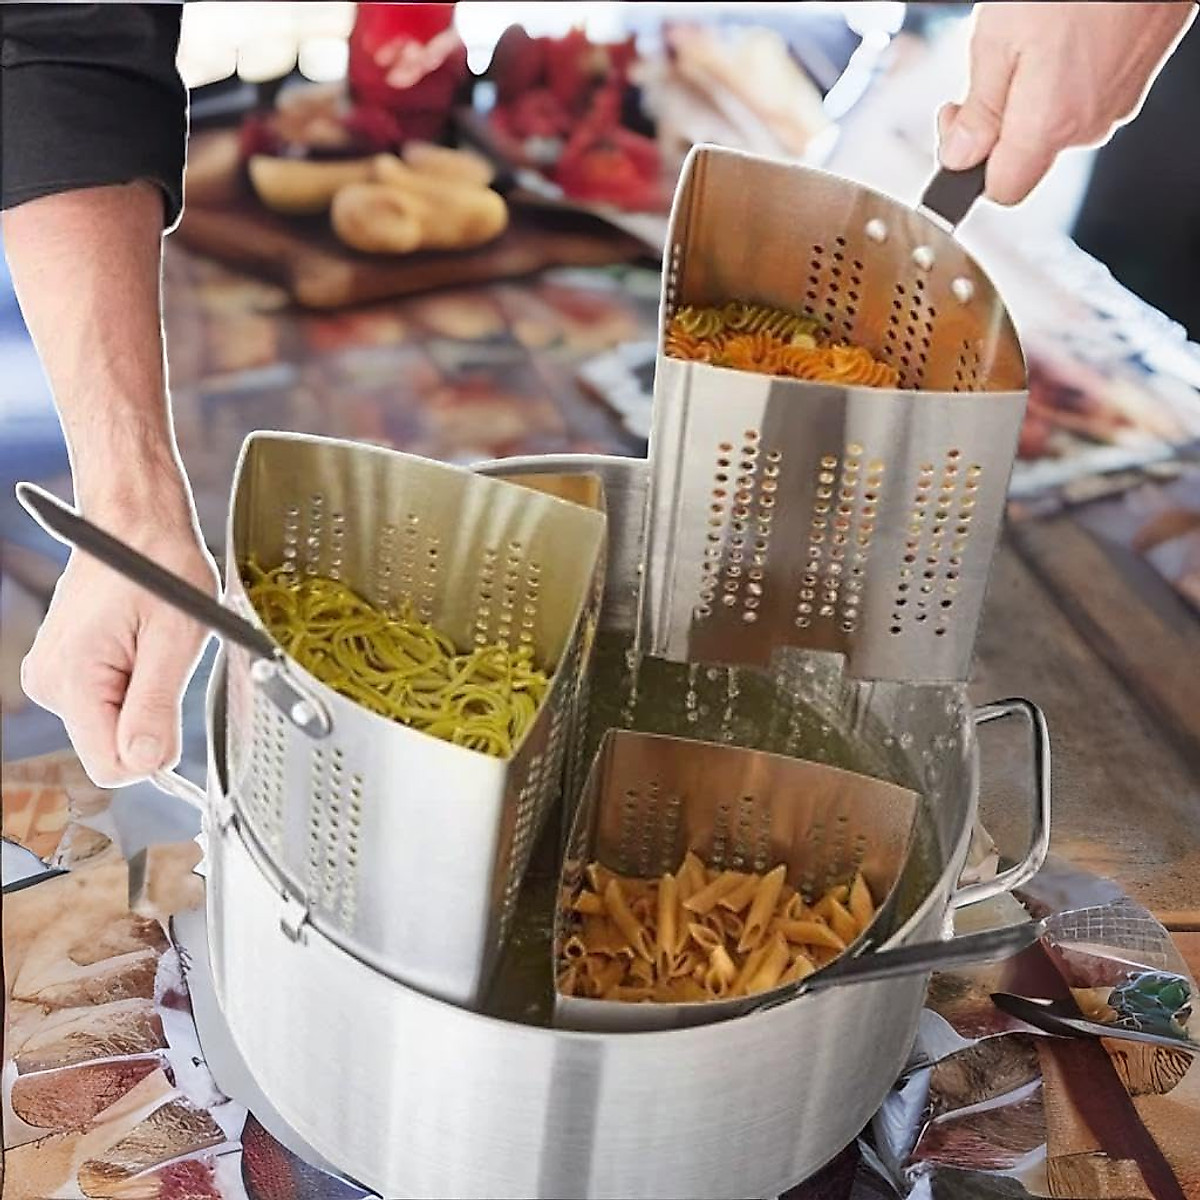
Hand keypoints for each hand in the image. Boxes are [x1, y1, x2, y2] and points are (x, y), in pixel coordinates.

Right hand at [21, 489, 217, 787]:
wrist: (135, 523)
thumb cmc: (160, 565)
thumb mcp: (175, 637)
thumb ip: (157, 705)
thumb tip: (148, 761)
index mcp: (74, 679)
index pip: (112, 765)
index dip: (155, 750)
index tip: (175, 708)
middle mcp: (51, 684)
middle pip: (112, 748)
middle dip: (150, 718)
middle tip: (164, 663)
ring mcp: (54, 677)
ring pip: (112, 726)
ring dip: (144, 697)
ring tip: (152, 646)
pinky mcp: (65, 671)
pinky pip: (108, 703)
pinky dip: (133, 684)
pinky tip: (138, 645)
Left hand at [938, 2, 1195, 204]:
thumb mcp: (999, 40)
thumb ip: (978, 110)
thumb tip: (959, 156)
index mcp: (1051, 124)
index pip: (1003, 190)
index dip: (971, 170)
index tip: (958, 134)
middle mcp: (1089, 123)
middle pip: (1028, 155)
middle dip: (998, 125)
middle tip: (986, 76)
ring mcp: (1117, 101)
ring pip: (1056, 124)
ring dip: (1031, 96)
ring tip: (1030, 41)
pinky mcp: (1133, 78)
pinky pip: (1084, 96)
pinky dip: (1064, 77)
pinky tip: (1061, 35)